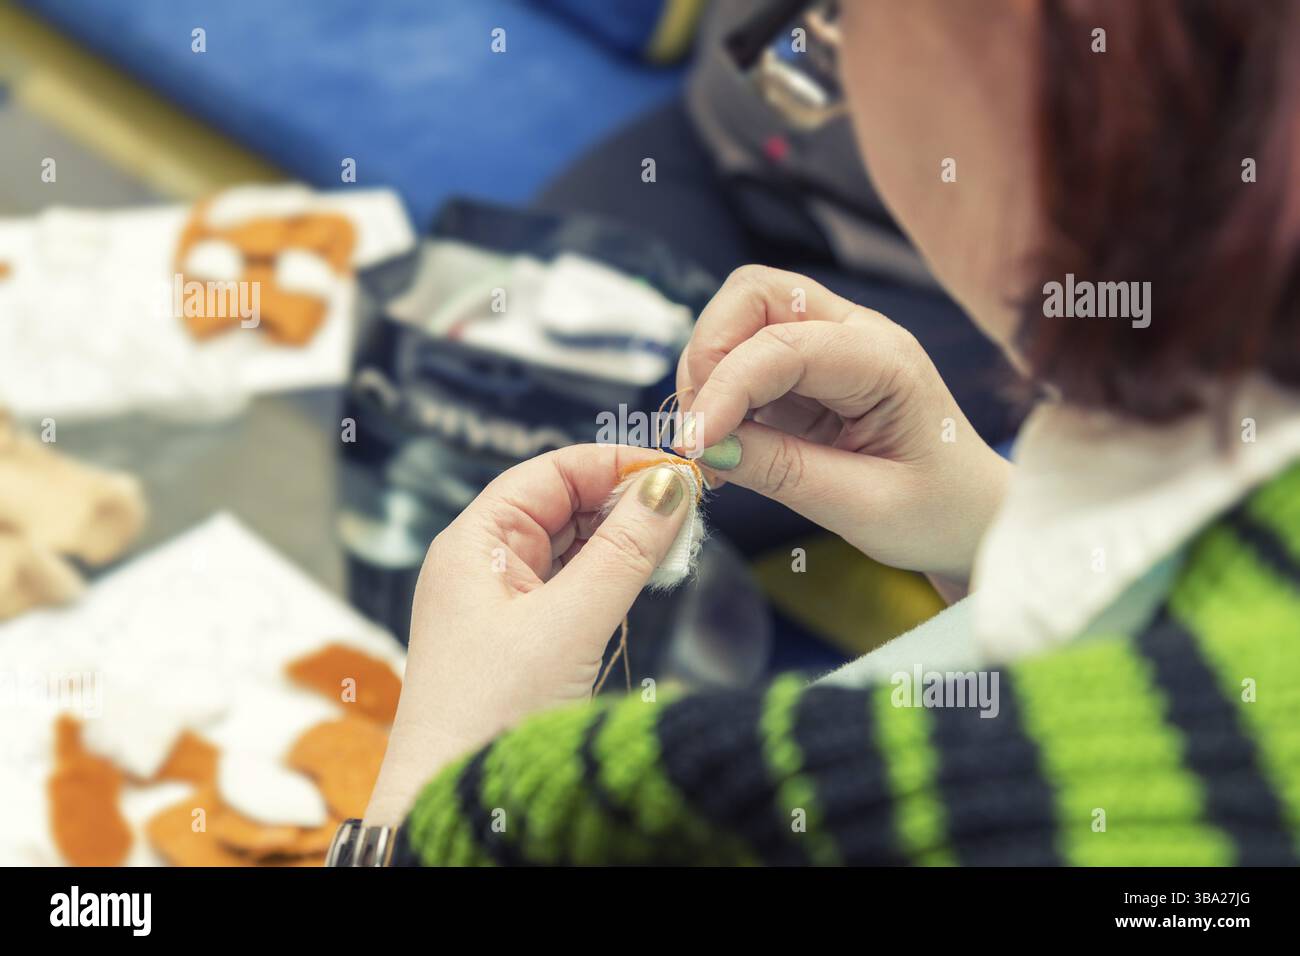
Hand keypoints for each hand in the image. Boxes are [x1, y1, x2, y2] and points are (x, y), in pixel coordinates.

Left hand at [364, 444, 689, 825]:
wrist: (448, 803)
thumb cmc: (484, 718)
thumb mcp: (569, 625)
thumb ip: (625, 552)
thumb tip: (669, 489)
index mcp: (473, 541)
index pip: (551, 471)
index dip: (614, 464)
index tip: (675, 471)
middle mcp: (481, 563)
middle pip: (563, 504)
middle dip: (624, 502)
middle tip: (688, 511)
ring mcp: (499, 602)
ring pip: (572, 546)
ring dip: (621, 541)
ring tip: (674, 545)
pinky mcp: (519, 637)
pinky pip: (571, 586)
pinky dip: (610, 579)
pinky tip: (642, 581)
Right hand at [679, 265, 1010, 586]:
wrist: (972, 520)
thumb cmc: (938, 513)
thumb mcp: (865, 509)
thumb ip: (783, 473)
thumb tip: (706, 444)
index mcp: (886, 361)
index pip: (783, 344)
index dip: (725, 386)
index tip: (692, 442)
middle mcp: (857, 335)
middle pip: (754, 294)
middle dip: (709, 353)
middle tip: (700, 429)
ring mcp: (830, 347)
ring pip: (741, 319)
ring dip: (708, 374)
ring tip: (712, 447)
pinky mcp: (808, 374)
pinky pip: (744, 360)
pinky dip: (719, 396)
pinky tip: (726, 448)